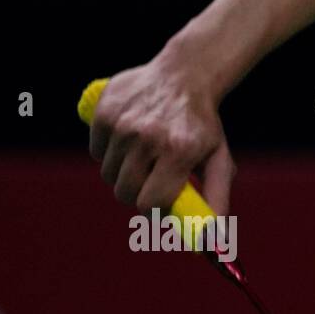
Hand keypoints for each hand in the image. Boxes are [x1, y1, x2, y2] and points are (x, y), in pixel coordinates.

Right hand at [88, 49, 234, 212]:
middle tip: (150, 185)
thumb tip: (216, 238)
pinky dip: (108, 154)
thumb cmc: (202, 125)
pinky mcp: (102, 112)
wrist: (184, 75)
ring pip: (108, 174)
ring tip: (142, 161)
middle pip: (125, 192)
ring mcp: (122, 123)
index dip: (153, 212)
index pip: (150, 202)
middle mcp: (147, 137)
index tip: (159, 207)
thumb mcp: (218, 159)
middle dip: (137, 196)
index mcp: (178, 151)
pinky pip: (96, 151)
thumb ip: (217, 197)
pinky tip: (127, 143)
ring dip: (122, 175)